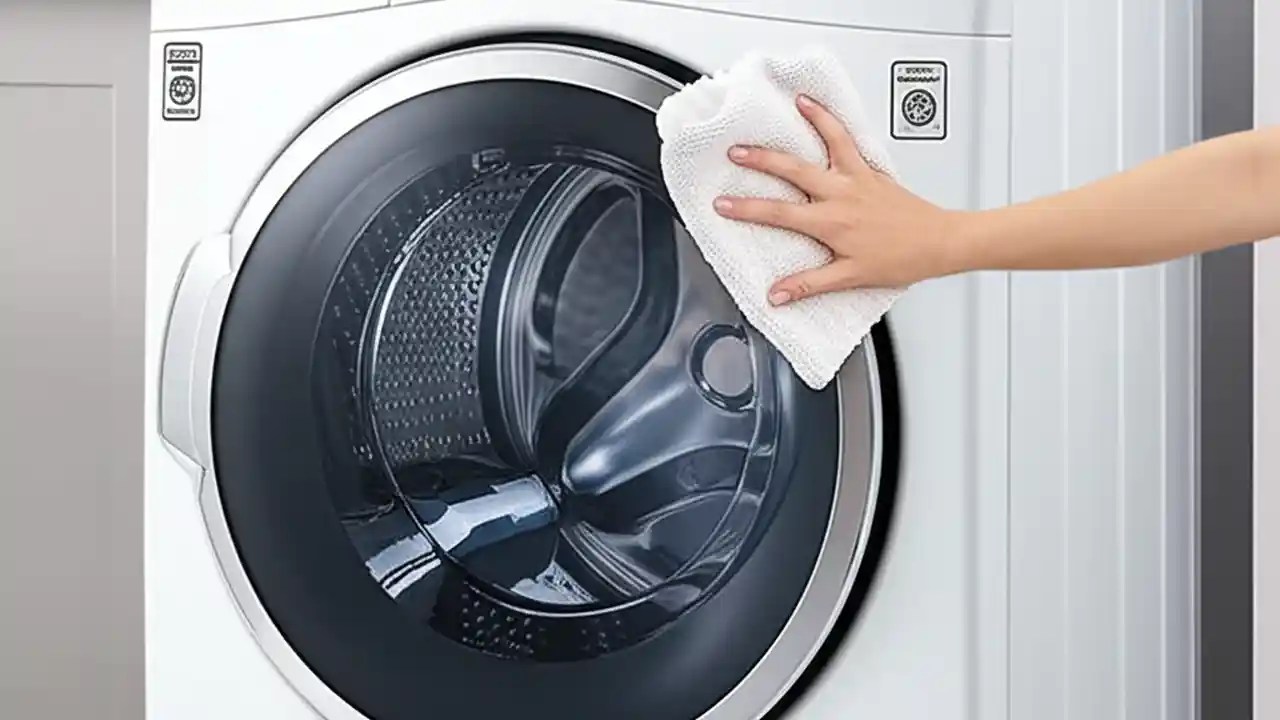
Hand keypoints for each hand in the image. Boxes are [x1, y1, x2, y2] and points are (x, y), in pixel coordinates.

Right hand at [713, 94, 969, 304]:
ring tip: (791, 104)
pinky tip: (821, 109)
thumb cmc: (900, 259)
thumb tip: (777, 294)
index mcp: (831, 222)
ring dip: (809, 122)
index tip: (722, 205)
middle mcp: (841, 195)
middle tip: (735, 152)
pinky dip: (834, 123)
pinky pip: (849, 141)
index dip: (747, 209)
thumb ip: (810, 284)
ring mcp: (856, 178)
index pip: (780, 214)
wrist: (938, 243)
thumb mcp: (851, 277)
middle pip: (793, 171)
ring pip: (827, 144)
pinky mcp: (870, 170)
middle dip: (761, 160)